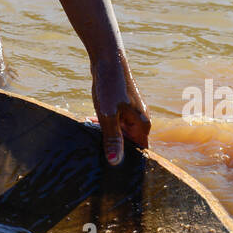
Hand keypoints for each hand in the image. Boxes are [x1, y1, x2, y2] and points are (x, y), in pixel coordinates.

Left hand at [90, 51, 149, 166]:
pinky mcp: (122, 107)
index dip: (129, 163)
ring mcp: (132, 113)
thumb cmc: (109, 86)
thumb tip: (115, 162)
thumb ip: (113, 139)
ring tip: (90, 132)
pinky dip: (104, 125)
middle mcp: (140, 120)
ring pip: (119, 132)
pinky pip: (114, 122)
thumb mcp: (108, 115)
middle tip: (95, 152)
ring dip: (106, 135)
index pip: (141, 152)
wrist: (107, 60)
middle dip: (113, 148)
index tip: (115, 172)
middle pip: (129, 144)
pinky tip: (89, 122)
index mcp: (142, 125)